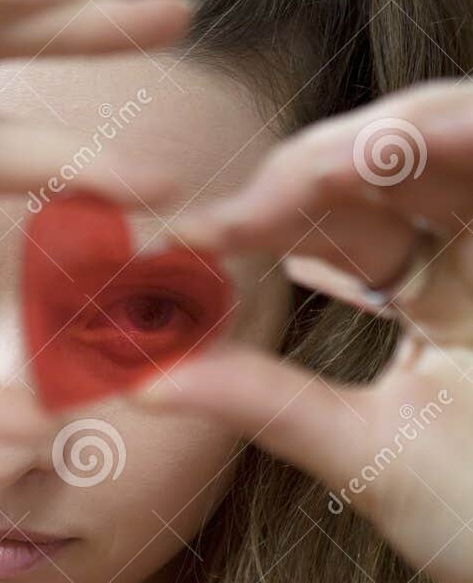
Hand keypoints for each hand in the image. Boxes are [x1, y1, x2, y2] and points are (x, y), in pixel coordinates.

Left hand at [133, 81, 472, 582]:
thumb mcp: (360, 451)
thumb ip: (262, 402)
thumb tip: (143, 384)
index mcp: (431, 293)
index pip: (343, 220)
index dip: (267, 216)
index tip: (196, 239)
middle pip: (399, 158)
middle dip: (322, 162)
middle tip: (258, 200)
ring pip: (462, 135)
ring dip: (399, 132)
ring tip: (330, 161)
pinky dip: (471, 131)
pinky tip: (425, 135)